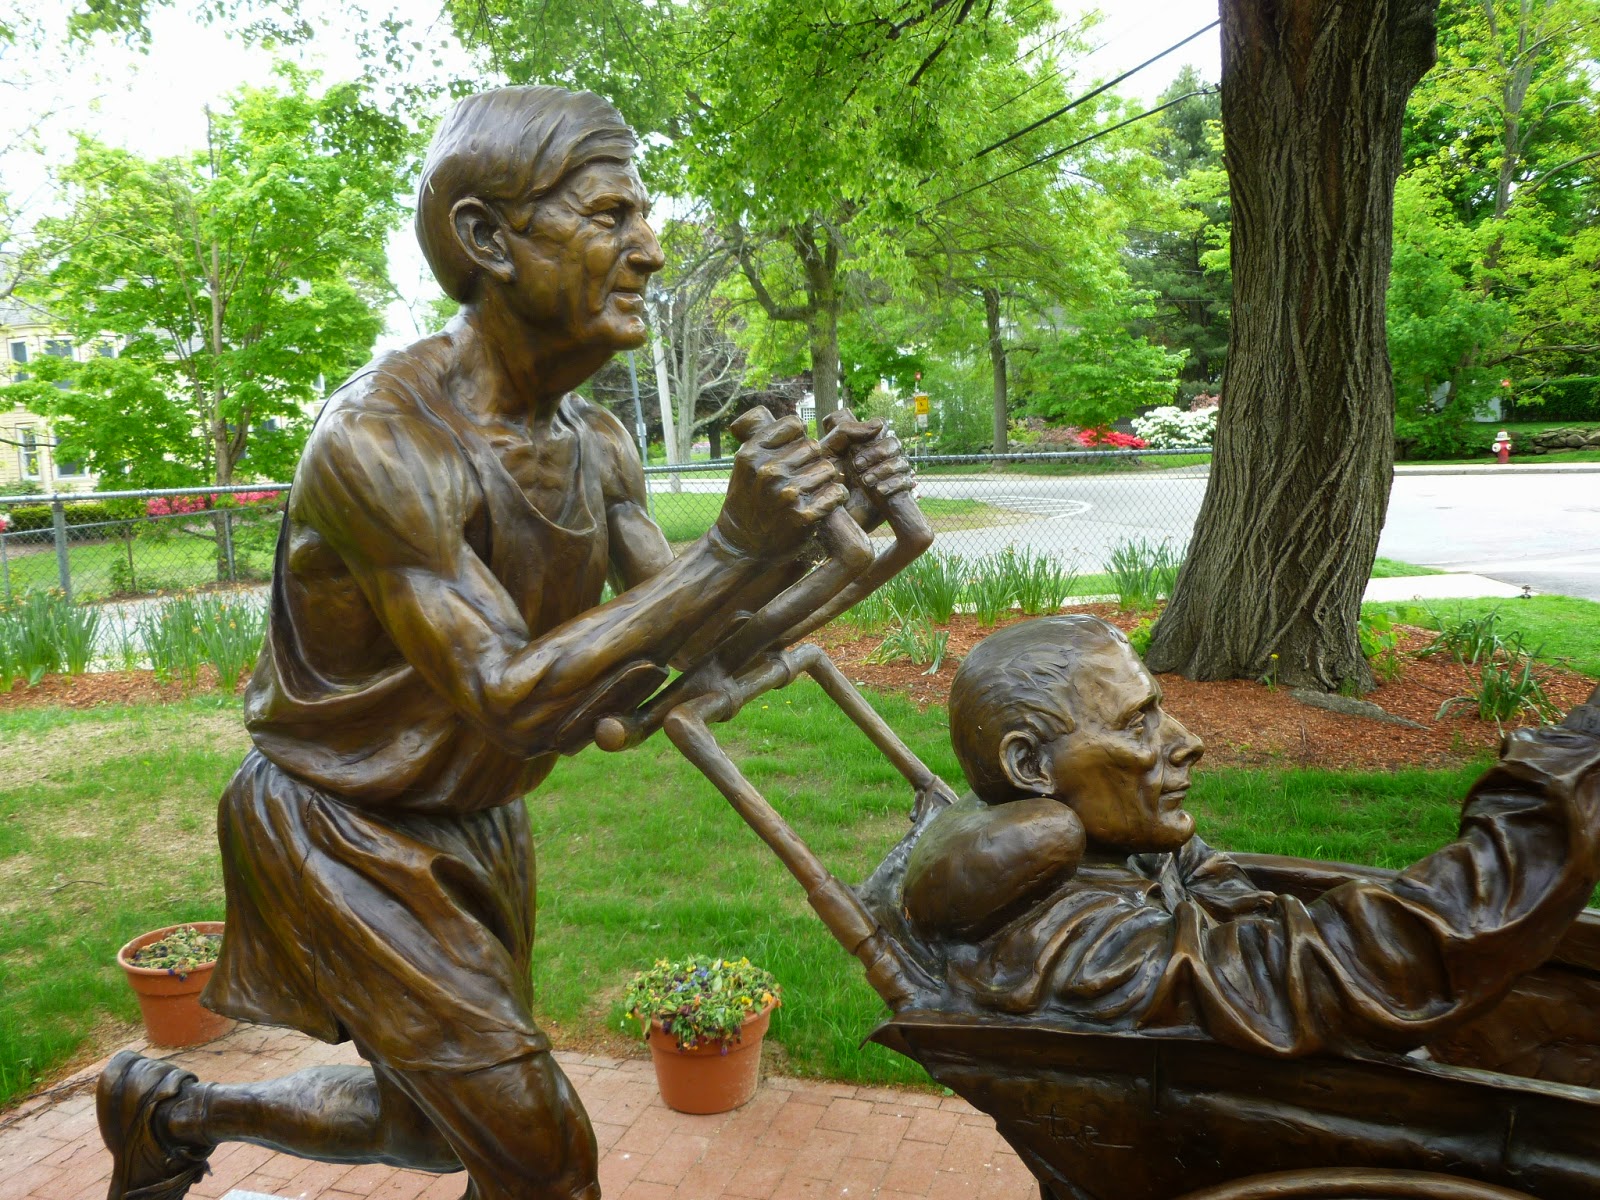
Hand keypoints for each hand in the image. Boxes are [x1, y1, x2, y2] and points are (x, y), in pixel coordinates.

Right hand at [714, 414, 846, 557]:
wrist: (742, 545)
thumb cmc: (749, 501)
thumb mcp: (746, 466)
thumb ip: (767, 443)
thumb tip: (799, 424)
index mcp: (752, 453)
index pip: (794, 425)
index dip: (798, 438)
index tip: (794, 452)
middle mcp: (768, 470)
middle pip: (813, 447)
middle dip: (812, 461)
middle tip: (803, 477)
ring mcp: (785, 493)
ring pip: (828, 469)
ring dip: (825, 480)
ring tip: (811, 491)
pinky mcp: (802, 516)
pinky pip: (835, 493)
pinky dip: (834, 498)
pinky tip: (823, 503)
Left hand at [823, 415, 914, 526]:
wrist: (829, 513)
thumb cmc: (825, 482)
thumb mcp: (829, 451)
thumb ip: (846, 431)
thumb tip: (879, 425)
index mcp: (865, 444)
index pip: (882, 427)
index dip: (878, 429)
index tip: (864, 442)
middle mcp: (879, 457)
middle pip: (894, 443)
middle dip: (877, 453)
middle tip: (857, 466)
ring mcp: (888, 475)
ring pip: (902, 462)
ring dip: (884, 469)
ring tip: (865, 481)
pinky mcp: (895, 493)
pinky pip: (906, 482)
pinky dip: (894, 484)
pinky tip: (879, 491)